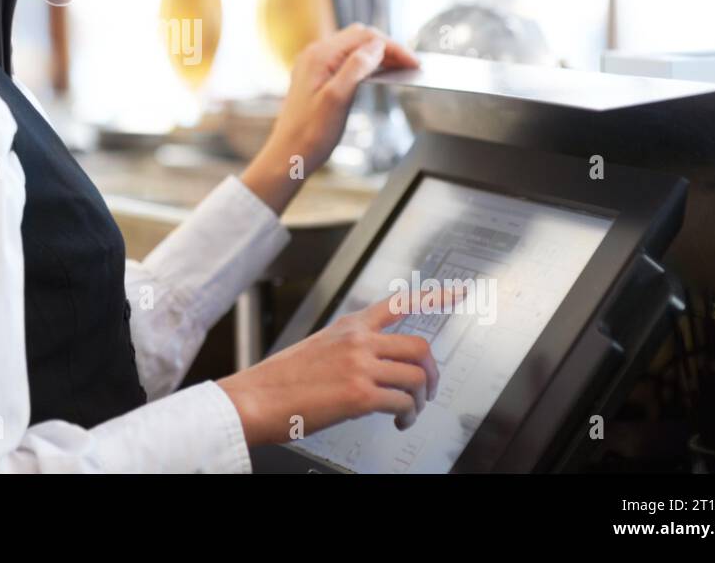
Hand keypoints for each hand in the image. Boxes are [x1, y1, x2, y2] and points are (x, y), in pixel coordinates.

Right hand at [217, 295, 439, 446]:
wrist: (255, 398)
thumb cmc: (280, 380)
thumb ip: (349, 348)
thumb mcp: (318, 348)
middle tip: (428, 389)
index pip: (399, 304)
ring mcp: (359, 366)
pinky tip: (398, 422)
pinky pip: (402, 403)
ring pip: (416, 377)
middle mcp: (358, 340)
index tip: (458, 292)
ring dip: (420, 400)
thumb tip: (375, 364)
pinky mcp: (359, 394)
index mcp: (349, 326)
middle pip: (420, 346)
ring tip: (409, 412)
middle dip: (432, 373)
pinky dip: (407, 416)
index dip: (434, 297)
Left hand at [240, 24, 418, 214]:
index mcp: (319, 55)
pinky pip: (346, 61)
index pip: (364, 36)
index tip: (414, 63)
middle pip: (360, 38)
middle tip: (411, 65)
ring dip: (378, 55)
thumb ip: (356, 67)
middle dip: (388, 47)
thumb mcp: (338, 99)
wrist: (289, 155)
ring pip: (354, 48)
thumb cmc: (310, 133)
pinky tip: (379, 75)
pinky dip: (366, 65)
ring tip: (401, 69)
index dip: (393, 47)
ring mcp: (315, 66)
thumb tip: (377, 46)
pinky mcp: (317, 78)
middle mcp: (315, 55)